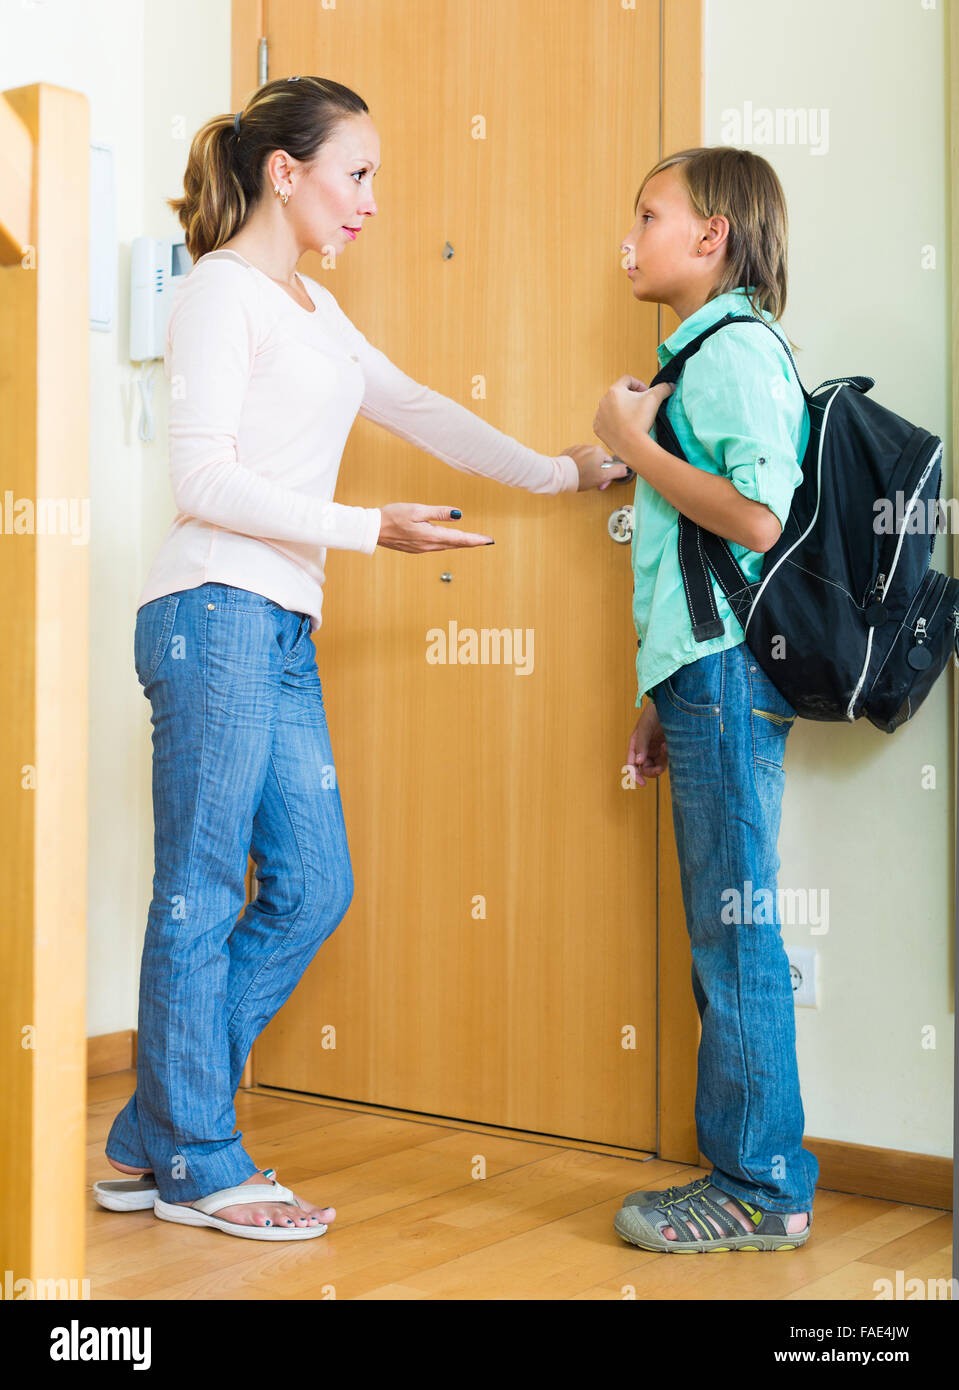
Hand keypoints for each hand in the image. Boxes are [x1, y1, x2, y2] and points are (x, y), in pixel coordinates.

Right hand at [377, 504, 493, 552]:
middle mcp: (429, 545)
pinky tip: (449, 541)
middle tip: (486, 541)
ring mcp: (422, 549)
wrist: (373, 530)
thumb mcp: (417, 510)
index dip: (476, 539)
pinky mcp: (416, 548)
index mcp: (431, 536)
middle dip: (472, 542)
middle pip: (456, 544)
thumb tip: (458, 514)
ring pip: (447, 546)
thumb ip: (438, 513)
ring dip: (460, 543)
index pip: (460, 539)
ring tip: (472, 541)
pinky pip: (437, 546)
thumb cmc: (393, 516)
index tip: (489, 540)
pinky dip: (447, 543)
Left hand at [561, 442, 629, 491]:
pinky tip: (576, 473)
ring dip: (588, 470)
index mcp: (599, 451)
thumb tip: (626, 468)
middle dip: (596, 473)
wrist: (561, 476)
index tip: (602, 482)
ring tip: (582, 477)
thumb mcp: (603, 477)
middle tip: (592, 482)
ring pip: (588, 461)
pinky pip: (578, 460)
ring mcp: (578, 448)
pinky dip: (578, 466)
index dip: (606, 476)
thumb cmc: (580, 477)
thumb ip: (617, 472)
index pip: (609, 464)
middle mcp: (589, 446)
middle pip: (598, 462)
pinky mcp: (569, 452)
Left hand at [593, 377, 673, 459]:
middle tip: (641, 406)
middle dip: (631, 397)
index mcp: (615, 391)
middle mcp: (603, 401)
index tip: (646, 393)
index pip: (627, 379)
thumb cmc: (640, 421)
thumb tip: (670, 385)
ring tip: (633, 417)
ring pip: (611, 407)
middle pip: (619, 393)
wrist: (631, 445)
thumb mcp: (654, 399)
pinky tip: (624, 426)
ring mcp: (599, 415)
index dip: (639, 384)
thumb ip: (663, 388)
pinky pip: (606, 421)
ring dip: (621, 409)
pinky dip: (614, 422)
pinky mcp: (598, 428)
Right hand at [626, 701, 667, 786]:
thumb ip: (641, 745)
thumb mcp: (645, 727)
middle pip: (644, 768)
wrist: (671, 703)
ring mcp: (656, 748)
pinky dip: (667, 757)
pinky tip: (668, 746)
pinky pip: (665, 759)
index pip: (632, 763)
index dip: (634, 774)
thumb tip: (637, 763)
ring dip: (660, 764)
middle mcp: (644, 748)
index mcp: (635, 743)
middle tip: (659, 769)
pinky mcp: (667, 747)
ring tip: (665, 750)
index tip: (641, 783)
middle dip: (650, 771)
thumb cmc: (654, 712)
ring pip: (655, 765)